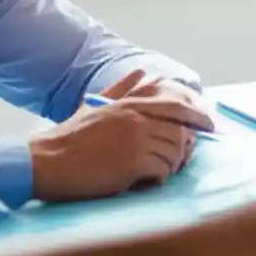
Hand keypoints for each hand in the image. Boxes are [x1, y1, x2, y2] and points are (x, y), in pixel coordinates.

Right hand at [30, 70, 215, 201]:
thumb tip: (141, 73)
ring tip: (154, 175)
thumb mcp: (95, 106)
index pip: (176, 103)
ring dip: (169, 166)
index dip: (197, 115)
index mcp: (130, 103)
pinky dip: (158, 179)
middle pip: (180, 130)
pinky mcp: (133, 161)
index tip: (210, 126)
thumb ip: (121, 90)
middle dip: (184, 148)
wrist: (45, 162)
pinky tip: (144, 183)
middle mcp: (137, 116)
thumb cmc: (68, 138)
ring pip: (174, 151)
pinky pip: (163, 170)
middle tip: (178, 162)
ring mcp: (136, 137)